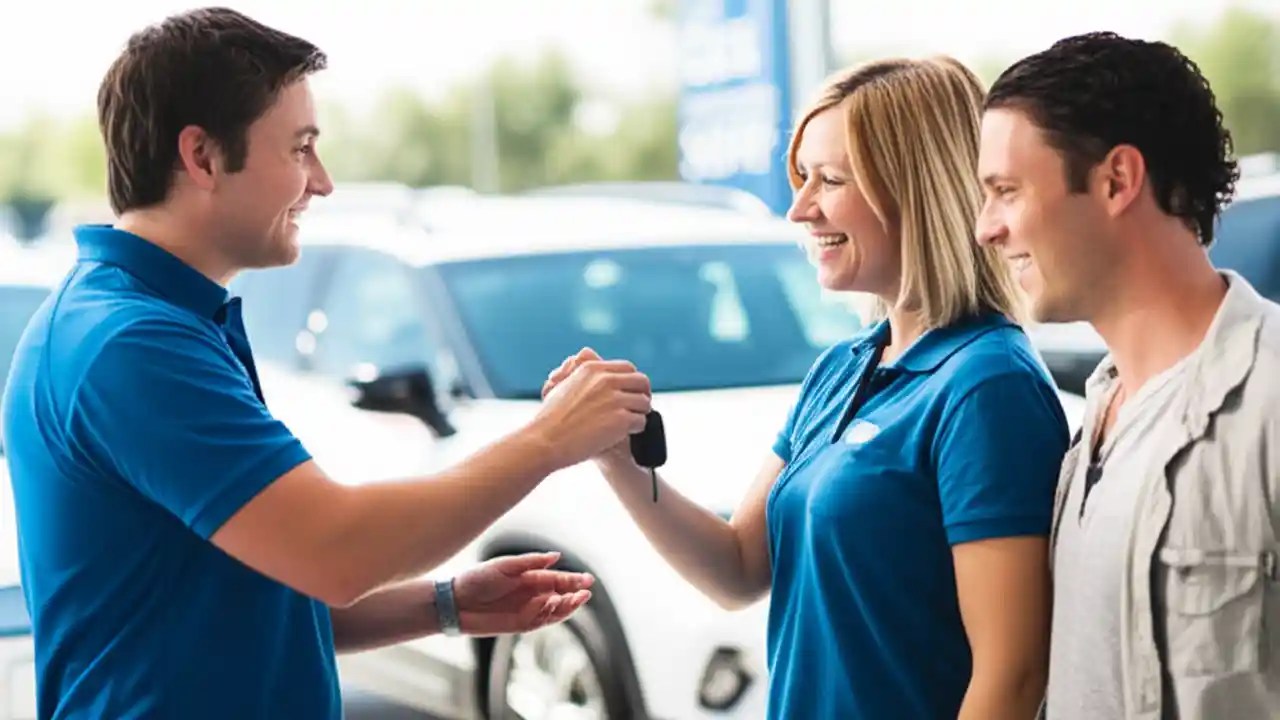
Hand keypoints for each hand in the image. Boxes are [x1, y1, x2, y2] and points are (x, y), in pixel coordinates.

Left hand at [452, 552, 593, 636]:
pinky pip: (542, 621)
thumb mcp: (504, 566)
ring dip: (568, 606)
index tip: (587, 581)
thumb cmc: (477, 579)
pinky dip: (551, 615)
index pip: (557, 579)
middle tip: (586, 592)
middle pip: (561, 595)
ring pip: (555, 611)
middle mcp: (532, 594)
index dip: (573, 580)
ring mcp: (528, 610)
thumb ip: (530, 562)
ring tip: (578, 599)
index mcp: (530, 577)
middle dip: (575, 594)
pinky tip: (556, 605)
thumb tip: (556, 556)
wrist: (456, 602)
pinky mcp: (521, 625)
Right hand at [530, 348, 649, 468]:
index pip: (628, 368)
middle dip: (642, 395)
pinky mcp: (621, 419)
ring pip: (644, 403)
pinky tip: (623, 434)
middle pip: (642, 382)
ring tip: (628, 424)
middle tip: (637, 408)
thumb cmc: (549, 419)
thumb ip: (577, 370)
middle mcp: (606, 380)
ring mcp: (615, 399)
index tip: (631, 392)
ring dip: (639, 414)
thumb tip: (586, 354)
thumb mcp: (562, 384)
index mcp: (593, 369)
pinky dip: (635, 429)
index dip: (632, 382)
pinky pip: (641, 422)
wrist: (545, 440)